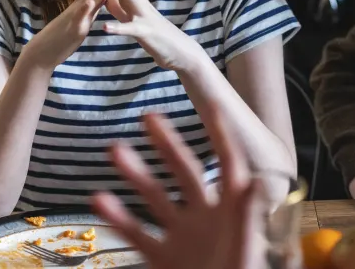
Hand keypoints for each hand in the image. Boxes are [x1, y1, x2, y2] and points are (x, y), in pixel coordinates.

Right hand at [92, 105, 263, 268]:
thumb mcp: (248, 253)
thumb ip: (248, 217)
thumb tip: (255, 179)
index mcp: (236, 212)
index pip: (228, 162)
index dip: (219, 132)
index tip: (207, 101)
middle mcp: (208, 218)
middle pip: (187, 172)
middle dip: (168, 144)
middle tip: (149, 118)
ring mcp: (184, 237)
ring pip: (156, 198)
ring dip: (136, 175)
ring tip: (114, 151)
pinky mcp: (164, 258)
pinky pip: (138, 235)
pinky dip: (118, 218)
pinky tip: (99, 199)